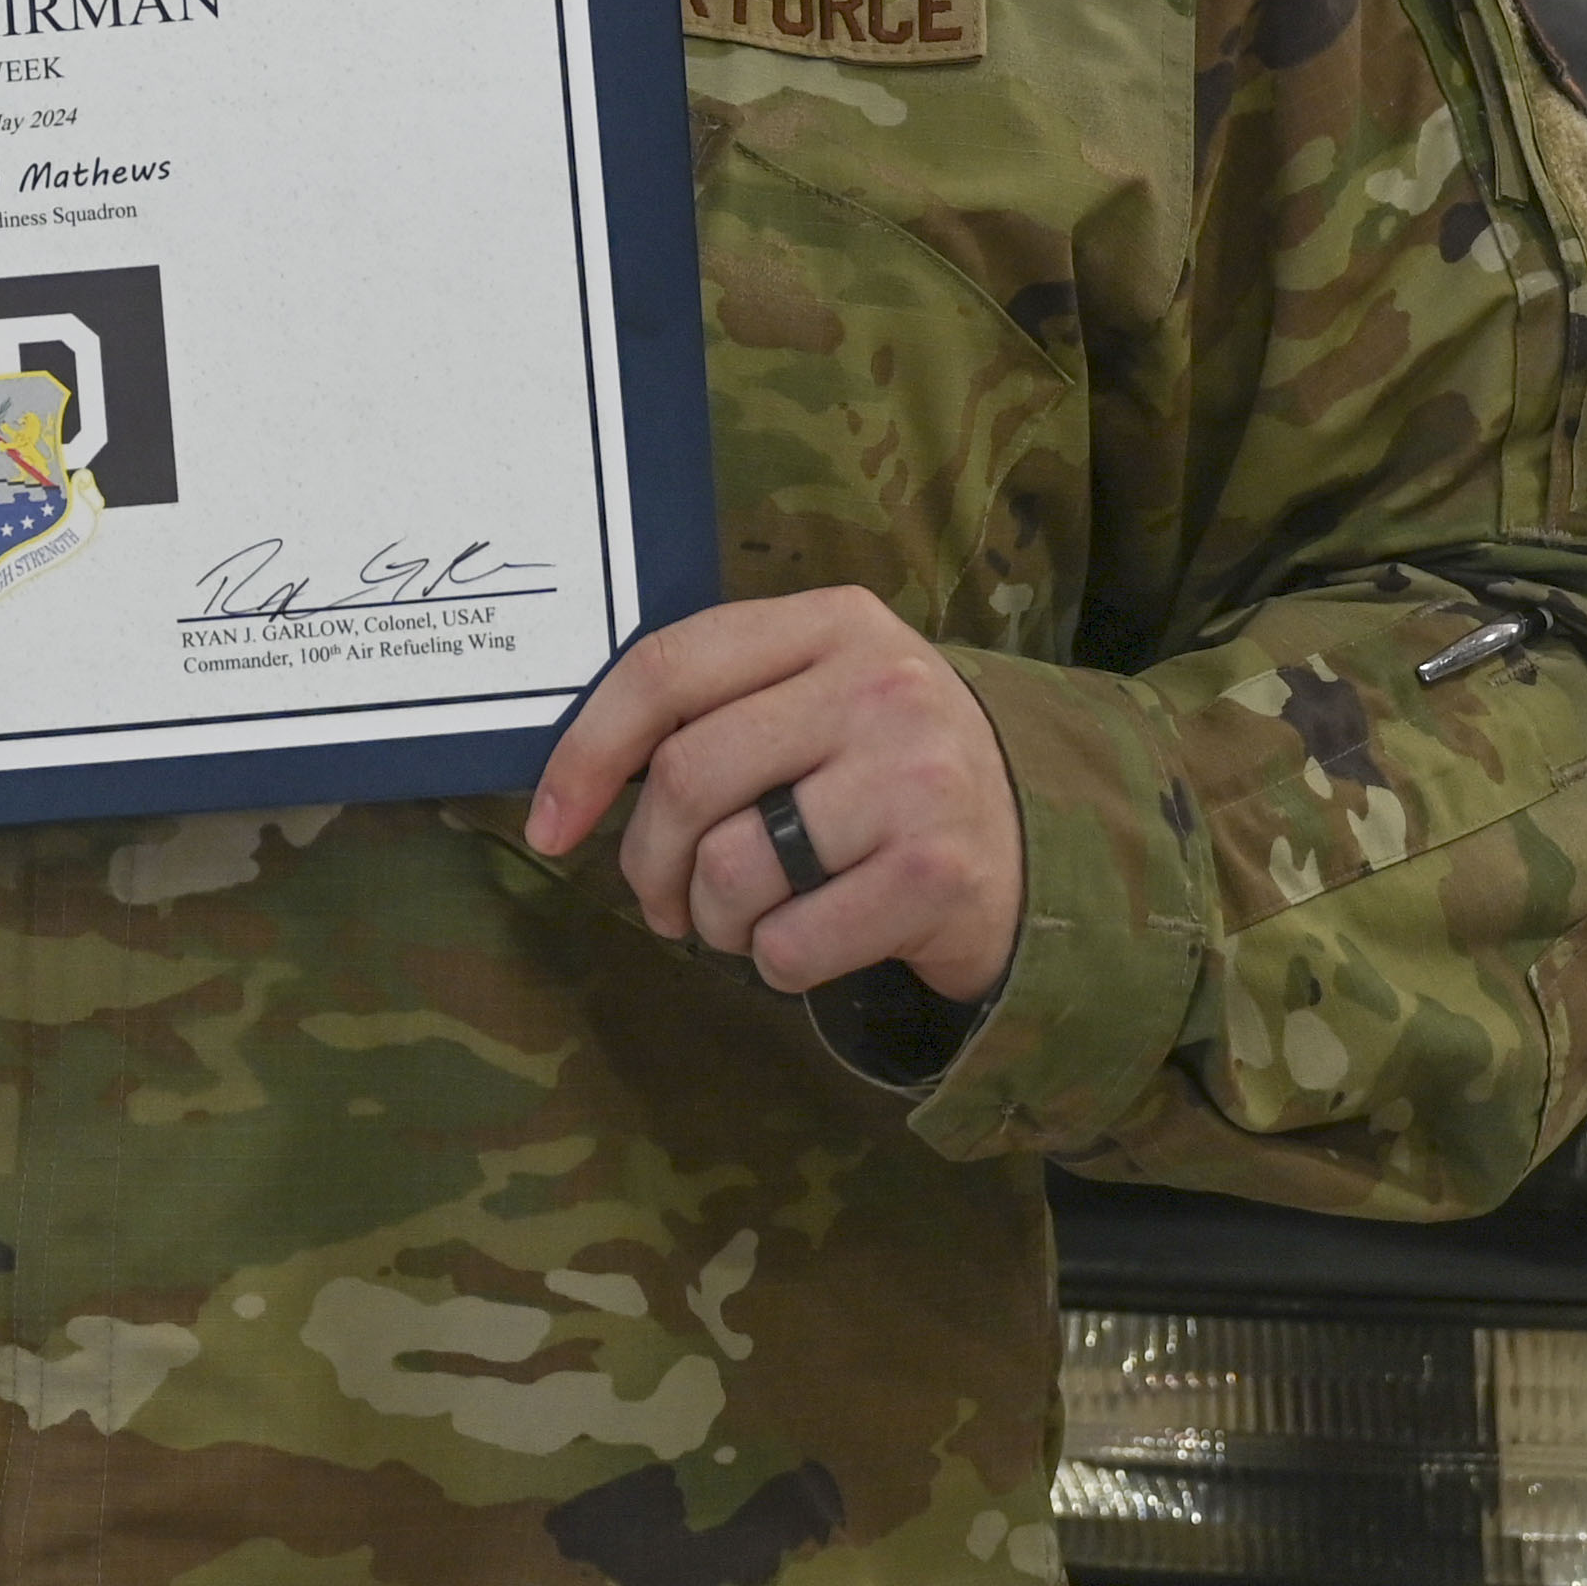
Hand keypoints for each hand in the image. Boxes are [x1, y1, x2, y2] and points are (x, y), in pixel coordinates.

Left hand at [521, 587, 1022, 1003]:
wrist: (1036, 845)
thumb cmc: (886, 771)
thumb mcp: (819, 695)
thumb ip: (719, 705)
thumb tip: (575, 779)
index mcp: (833, 622)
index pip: (668, 669)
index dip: (587, 752)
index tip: (550, 825)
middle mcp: (880, 686)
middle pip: (687, 777)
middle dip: (648, 861)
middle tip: (663, 900)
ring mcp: (916, 779)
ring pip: (730, 869)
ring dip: (710, 921)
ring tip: (740, 922)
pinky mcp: (939, 875)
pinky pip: (789, 944)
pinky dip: (773, 962)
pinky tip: (807, 943)